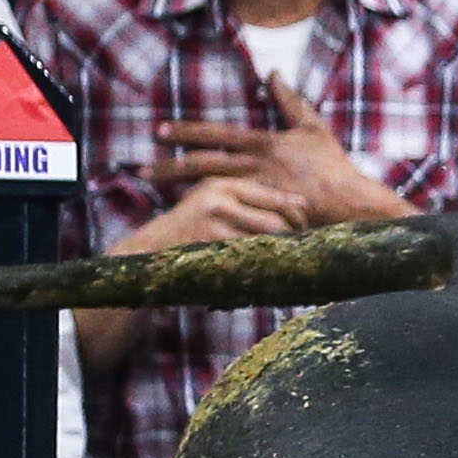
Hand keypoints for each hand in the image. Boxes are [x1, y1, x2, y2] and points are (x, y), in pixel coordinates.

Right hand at [118, 164, 305, 254]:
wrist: (147, 254)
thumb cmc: (189, 233)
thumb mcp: (211, 206)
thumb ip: (244, 203)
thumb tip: (299, 205)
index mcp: (222, 183)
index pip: (274, 196)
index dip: (298, 212)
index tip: (309, 226)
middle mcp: (219, 195)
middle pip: (278, 218)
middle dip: (295, 237)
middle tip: (305, 250)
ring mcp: (214, 220)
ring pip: (268, 239)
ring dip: (283, 254)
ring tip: (293, 263)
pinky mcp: (211, 243)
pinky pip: (251, 257)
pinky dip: (265, 267)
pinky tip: (272, 275)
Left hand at [155, 76, 412, 227]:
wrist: (351, 203)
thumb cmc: (333, 166)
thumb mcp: (313, 126)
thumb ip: (290, 100)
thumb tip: (273, 73)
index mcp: (264, 143)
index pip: (216, 135)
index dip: (186, 133)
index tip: (160, 131)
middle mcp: (256, 166)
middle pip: (205, 164)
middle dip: (171, 165)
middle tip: (142, 169)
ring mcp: (258, 193)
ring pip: (211, 190)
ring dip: (181, 191)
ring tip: (157, 196)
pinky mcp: (264, 217)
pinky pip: (229, 216)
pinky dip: (207, 218)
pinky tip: (186, 222)